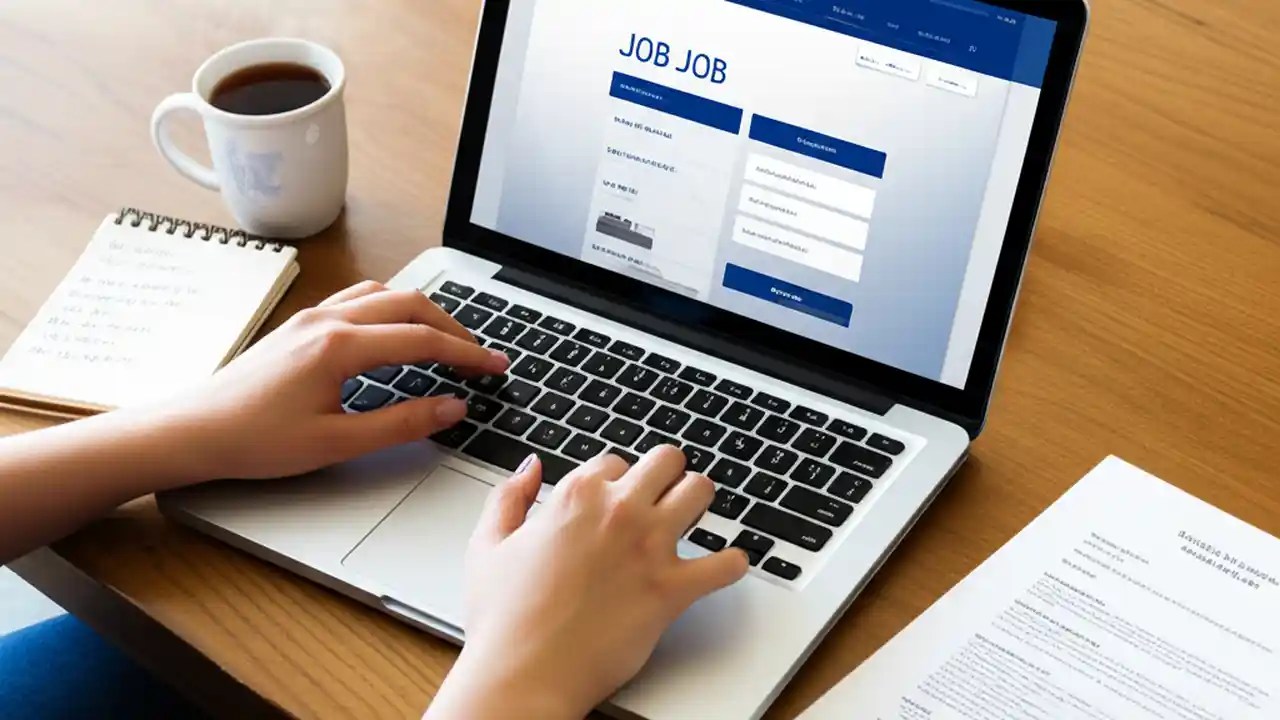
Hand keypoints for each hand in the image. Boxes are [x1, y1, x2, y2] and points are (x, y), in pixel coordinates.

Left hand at [153, 281, 508, 483]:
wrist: (191, 432)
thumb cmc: (253, 440)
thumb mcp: (337, 443)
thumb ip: (402, 423)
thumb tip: (451, 407)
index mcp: (339, 347)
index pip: (422, 340)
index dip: (467, 354)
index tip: (496, 367)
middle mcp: (327, 321)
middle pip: (410, 305)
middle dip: (454, 328)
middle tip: (481, 356)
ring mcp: (311, 318)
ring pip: (384, 295)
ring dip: (423, 313)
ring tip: (446, 341)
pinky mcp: (300, 326)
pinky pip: (358, 300)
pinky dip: (391, 309)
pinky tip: (395, 332)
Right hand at [426, 448, 749, 719]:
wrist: (523, 674)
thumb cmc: (503, 619)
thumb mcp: (488, 545)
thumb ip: (509, 497)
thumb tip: (531, 467)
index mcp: (575, 496)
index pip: (615, 461)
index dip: (615, 480)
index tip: (615, 498)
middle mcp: (618, 512)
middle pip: (667, 460)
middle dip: (666, 475)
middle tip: (664, 495)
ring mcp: (649, 549)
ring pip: (700, 492)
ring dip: (699, 502)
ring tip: (692, 519)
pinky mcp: (672, 590)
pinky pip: (725, 565)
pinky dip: (731, 564)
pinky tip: (726, 566)